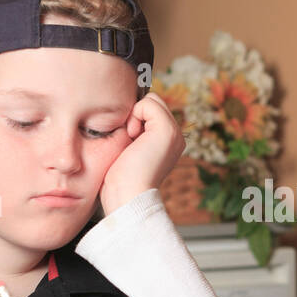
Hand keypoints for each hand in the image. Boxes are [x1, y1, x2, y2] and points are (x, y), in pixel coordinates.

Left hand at [99, 91, 184, 213]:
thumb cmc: (120, 179)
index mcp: (168, 141)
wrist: (127, 196)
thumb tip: (126, 108)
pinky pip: (148, 103)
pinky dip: (134, 115)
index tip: (128, 139)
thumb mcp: (128, 148)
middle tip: (129, 137)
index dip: (135, 117)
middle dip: (136, 113)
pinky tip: (132, 136)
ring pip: (151, 100)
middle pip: (153, 101)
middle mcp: (176, 136)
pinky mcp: (167, 130)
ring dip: (134, 114)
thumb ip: (135, 129)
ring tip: (131, 138)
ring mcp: (174, 133)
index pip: (152, 109)